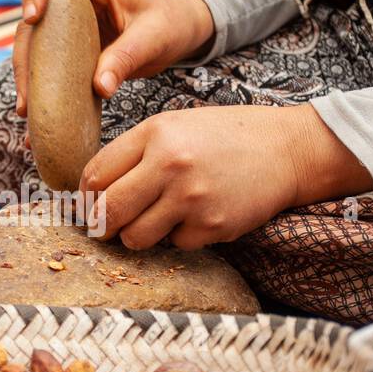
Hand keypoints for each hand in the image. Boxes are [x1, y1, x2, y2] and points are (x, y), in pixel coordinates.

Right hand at [12, 0, 214, 115]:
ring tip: (28, 114)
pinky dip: (45, 93)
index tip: (33, 17)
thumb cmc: (171, 21)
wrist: (182, 30)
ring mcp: (72, 30)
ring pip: (36, 48)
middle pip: (34, 19)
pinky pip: (53, 70)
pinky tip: (41, 121)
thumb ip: (127, 57)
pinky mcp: (76, 54)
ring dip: (28, 79)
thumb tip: (99, 89)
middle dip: (24, 54)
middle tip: (28, 92)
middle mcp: (76, 5)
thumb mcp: (155, 37)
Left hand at [80, 104, 372, 249]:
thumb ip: (136, 152)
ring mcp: (191, 198)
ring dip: (137, 236)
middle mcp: (170, 165)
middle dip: (101, 225)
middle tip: (106, 227)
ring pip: (135, 238)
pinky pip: (175, 245)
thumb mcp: (176, 126)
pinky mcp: (211, 226)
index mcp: (155, 134)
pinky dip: (179, 237)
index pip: (96, 174)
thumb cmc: (227, 137)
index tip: (89, 203)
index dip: (86, 195)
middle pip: (108, 211)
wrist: (286, 150)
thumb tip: (94, 190)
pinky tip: (196, 217)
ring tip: (154, 221)